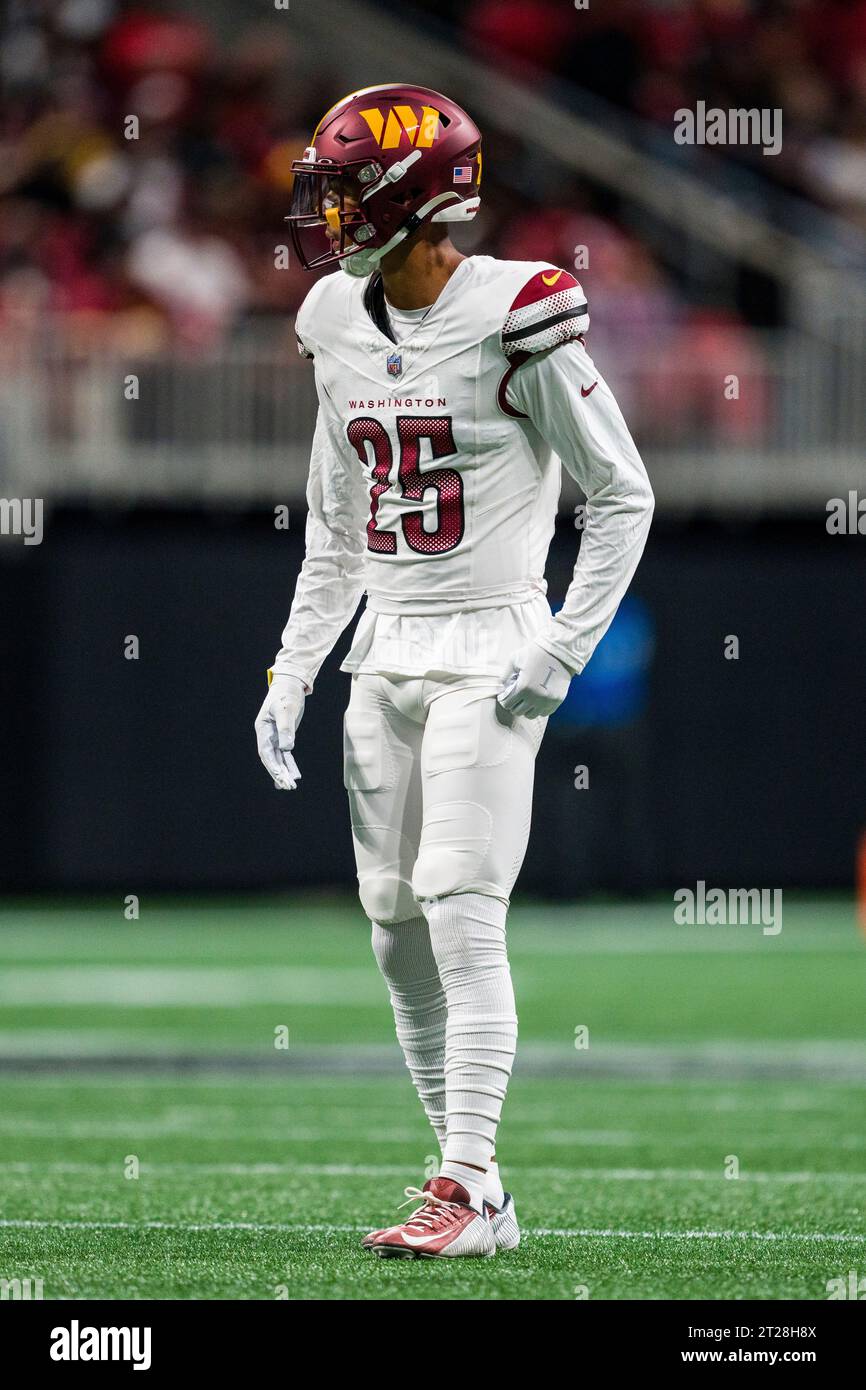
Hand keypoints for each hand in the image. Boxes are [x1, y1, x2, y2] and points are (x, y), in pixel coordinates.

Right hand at [255, 673, 306, 789]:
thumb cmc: (286, 695)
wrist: (289, 686)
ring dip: (283, 772)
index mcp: (263, 729)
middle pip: (271, 758)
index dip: (272, 766)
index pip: (266, 752)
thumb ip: (286, 729)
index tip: (280, 777)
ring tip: (290, 786)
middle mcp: (266, 735)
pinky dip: (287, 765)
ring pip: (277, 758)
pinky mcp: (282, 737)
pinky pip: (283, 755)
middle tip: (288, 786)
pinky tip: (290, 776)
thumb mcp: (286, 710)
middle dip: (278, 773)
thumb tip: (287, 748)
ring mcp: (274, 736)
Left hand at [497, 641, 571, 718]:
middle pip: (518, 712)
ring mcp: (547, 701)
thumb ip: (504, 676)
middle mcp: (535, 697)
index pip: (507, 704)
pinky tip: (537, 699)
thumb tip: (501, 690)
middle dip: (514, 704)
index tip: (505, 695)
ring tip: (526, 699)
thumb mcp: (514, 660)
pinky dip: (539, 708)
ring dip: (526, 708)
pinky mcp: (557, 701)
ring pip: (531, 715)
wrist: (559, 652)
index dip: (504, 700)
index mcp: (523, 687)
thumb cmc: (535, 654)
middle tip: (516, 696)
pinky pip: (544, 713)